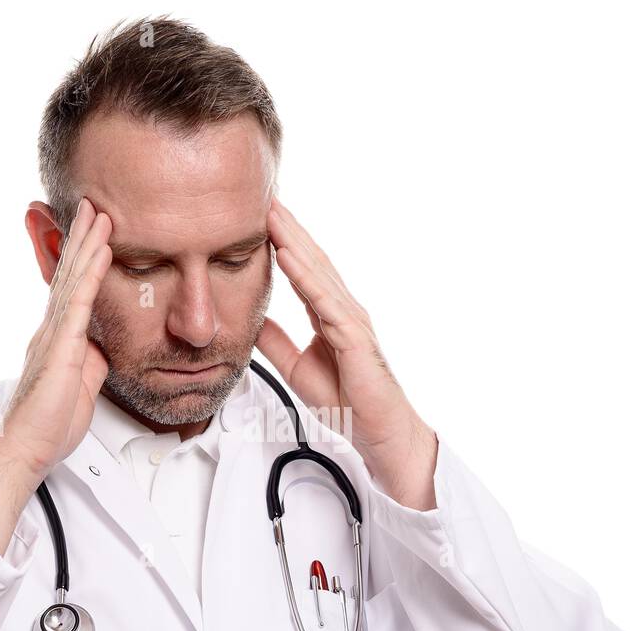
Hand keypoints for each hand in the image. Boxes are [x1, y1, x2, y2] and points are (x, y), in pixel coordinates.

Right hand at [0, 197, 113, 480]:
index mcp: (57, 337)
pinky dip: (91, 275)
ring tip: (99, 214)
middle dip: (82, 238)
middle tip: (93, 205)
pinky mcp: (59, 347)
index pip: (72, 289)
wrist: (28, 448)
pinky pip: (78, 304)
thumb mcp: (81, 384)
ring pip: (73, 280)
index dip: (84, 259)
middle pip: (69, 274)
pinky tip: (101, 253)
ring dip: (87, 245)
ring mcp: (52, 335)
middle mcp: (50, 329)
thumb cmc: (50, 424)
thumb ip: (90, 360)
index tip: (94, 232)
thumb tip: (102, 344)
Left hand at [257, 197, 437, 510]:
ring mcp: (350, 319)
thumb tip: (252, 321)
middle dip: (289, 229)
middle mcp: (343, 309)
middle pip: (312, 261)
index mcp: (330, 315)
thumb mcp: (296, 367)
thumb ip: (277, 342)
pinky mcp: (353, 335)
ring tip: (271, 215)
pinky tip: (286, 255)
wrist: (377, 430)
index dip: (284, 244)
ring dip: (293, 241)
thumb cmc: (348, 402)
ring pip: (318, 272)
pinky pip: (323, 300)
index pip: (304, 272)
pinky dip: (303, 276)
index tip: (261, 220)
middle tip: (265, 199)